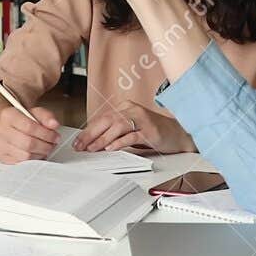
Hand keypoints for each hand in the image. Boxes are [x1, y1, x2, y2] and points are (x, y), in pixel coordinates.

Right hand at [0, 105, 61, 163]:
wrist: (9, 126)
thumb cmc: (24, 120)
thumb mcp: (36, 113)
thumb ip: (47, 116)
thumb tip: (54, 124)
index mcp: (8, 115)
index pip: (29, 127)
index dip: (46, 134)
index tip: (56, 137)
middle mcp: (0, 130)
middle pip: (28, 144)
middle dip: (45, 146)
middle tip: (52, 145)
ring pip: (25, 156)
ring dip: (40, 155)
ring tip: (45, 150)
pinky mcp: (1, 158)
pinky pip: (20, 165)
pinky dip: (32, 162)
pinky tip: (36, 155)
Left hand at [74, 100, 192, 153]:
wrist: (177, 133)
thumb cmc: (152, 131)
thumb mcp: (131, 127)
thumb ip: (114, 130)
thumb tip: (93, 140)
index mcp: (126, 107)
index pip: (102, 118)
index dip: (88, 130)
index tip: (78, 141)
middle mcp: (133, 110)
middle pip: (107, 121)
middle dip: (91, 134)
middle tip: (80, 146)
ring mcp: (142, 120)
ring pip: (117, 127)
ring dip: (102, 139)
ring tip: (92, 149)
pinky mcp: (150, 131)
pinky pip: (131, 136)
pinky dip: (119, 142)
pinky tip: (111, 148)